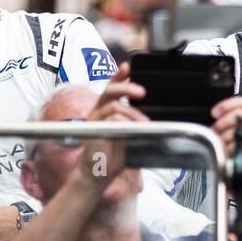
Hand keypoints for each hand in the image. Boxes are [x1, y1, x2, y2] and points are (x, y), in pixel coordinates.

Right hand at [75, 65, 146, 188]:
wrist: (98, 173)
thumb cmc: (112, 154)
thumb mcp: (126, 133)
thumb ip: (131, 119)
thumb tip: (146, 110)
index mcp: (104, 110)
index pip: (110, 88)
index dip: (118, 76)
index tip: (128, 66)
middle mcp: (97, 113)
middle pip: (109, 91)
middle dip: (126, 87)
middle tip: (142, 92)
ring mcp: (95, 122)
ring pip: (113, 106)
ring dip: (131, 112)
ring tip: (143, 122)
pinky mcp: (95, 132)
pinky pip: (111, 120)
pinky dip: (125, 122)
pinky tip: (133, 129)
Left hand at [211, 96, 241, 175]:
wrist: (238, 175)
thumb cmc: (231, 155)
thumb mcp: (221, 136)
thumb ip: (221, 122)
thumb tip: (217, 113)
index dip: (227, 105)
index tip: (215, 113)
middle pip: (241, 115)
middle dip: (223, 124)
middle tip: (217, 132)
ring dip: (228, 141)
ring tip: (224, 148)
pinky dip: (236, 151)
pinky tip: (232, 155)